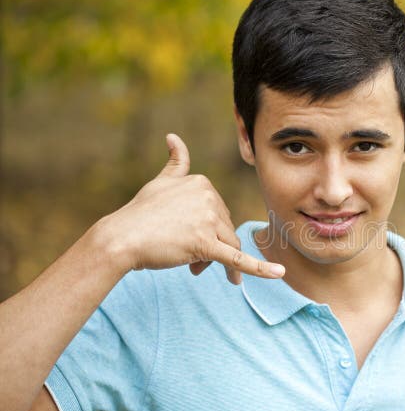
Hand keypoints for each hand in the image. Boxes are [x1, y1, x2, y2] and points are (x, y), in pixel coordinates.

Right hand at [105, 133, 283, 283]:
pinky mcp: (204, 244)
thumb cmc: (140, 213)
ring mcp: (207, 220)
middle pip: (225, 229)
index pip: (219, 212)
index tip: (185, 237)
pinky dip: (259, 268)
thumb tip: (174, 136)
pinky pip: (237, 258)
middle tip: (184, 255)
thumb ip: (176, 162)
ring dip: (214, 260)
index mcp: (203, 183)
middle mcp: (208, 197)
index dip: (206, 228)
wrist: (120, 238)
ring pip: (227, 245)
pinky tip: (278, 274)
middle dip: (209, 245)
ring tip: (193, 267)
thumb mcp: (161, 182)